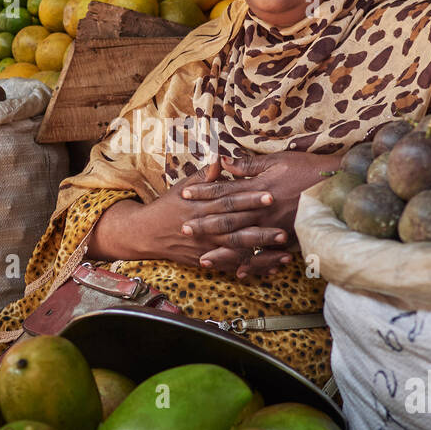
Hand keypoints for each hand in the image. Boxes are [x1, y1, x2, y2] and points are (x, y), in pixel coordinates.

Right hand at [84, 161, 290, 270]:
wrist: (146, 233)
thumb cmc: (168, 206)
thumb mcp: (183, 187)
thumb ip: (204, 176)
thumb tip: (220, 159)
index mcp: (201, 208)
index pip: (228, 202)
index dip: (249, 198)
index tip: (270, 194)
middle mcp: (204, 230)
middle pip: (235, 230)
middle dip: (260, 231)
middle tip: (284, 229)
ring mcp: (205, 249)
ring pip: (236, 252)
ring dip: (261, 254)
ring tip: (284, 254)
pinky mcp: (206, 262)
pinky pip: (230, 267)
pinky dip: (250, 269)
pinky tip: (270, 270)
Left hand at [182, 151, 341, 277]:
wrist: (337, 184)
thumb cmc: (308, 168)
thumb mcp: (278, 160)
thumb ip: (250, 165)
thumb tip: (224, 163)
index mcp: (259, 187)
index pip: (225, 190)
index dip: (203, 192)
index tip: (184, 195)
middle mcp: (264, 209)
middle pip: (229, 218)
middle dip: (205, 225)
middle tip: (184, 231)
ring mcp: (276, 226)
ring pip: (244, 241)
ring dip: (223, 252)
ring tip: (203, 260)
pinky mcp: (289, 238)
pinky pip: (268, 254)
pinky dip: (254, 264)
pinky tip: (240, 273)